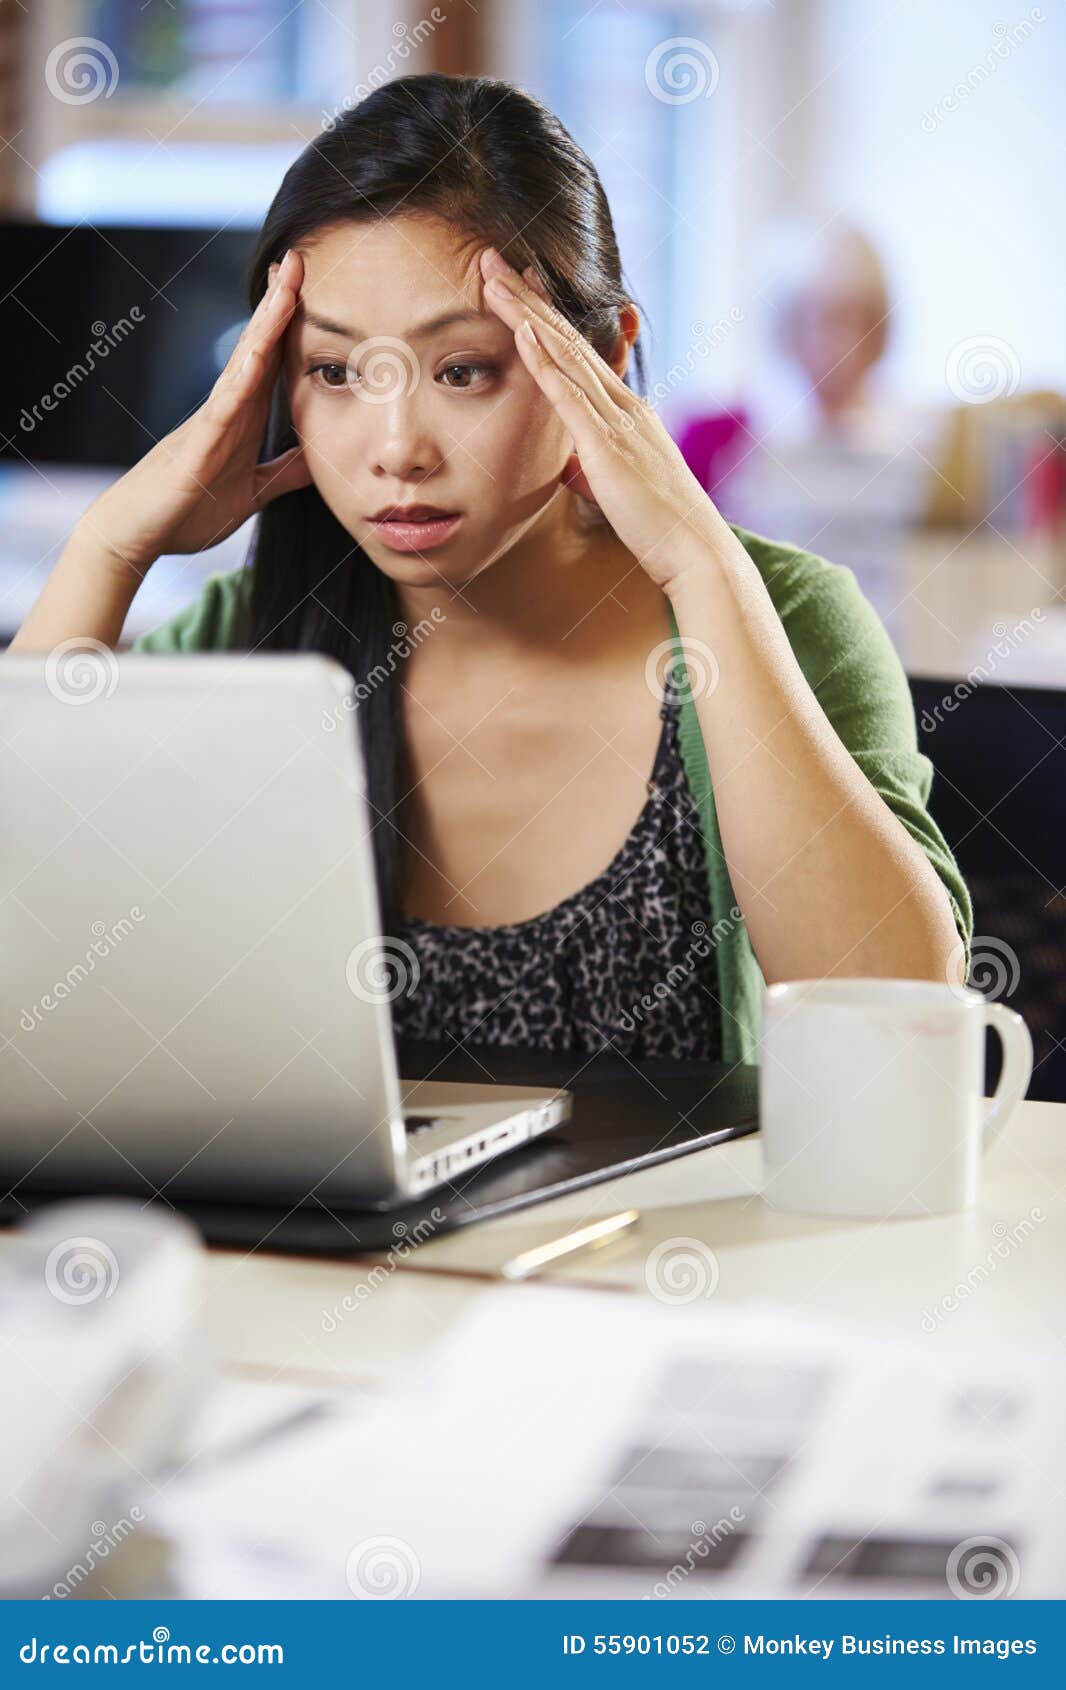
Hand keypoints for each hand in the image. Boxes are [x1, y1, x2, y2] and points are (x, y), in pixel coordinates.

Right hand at [82, 249, 310, 574]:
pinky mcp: (196, 445)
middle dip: (280, 302)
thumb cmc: (186, 513)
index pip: (273, 362)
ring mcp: (209, 422)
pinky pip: (222, 406)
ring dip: (266, 323)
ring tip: (286, 281)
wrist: (136, 535)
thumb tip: (318, 463)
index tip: (316, 287)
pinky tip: (258, 353)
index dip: (294, 326)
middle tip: (298, 256)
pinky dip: (242, 379)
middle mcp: (226, 409)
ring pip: (244, 362)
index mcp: (241, 418)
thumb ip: (283, 475)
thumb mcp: (252, 494)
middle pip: (258, 346)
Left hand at [479, 246, 729, 593]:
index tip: (515, 287)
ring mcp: (617, 419)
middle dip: (525, 296)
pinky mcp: (608, 444)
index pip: (577, 353)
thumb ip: (589, 466)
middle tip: (490, 258)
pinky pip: (570, 393)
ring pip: (564, 352)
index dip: (544, 317)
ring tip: (492, 276)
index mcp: (626, 411)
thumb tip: (566, 465)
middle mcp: (623, 403)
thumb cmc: (658, 526)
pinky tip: (521, 331)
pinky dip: (544, 360)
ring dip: (525, 312)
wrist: (693, 549)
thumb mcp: (617, 487)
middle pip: (566, 337)